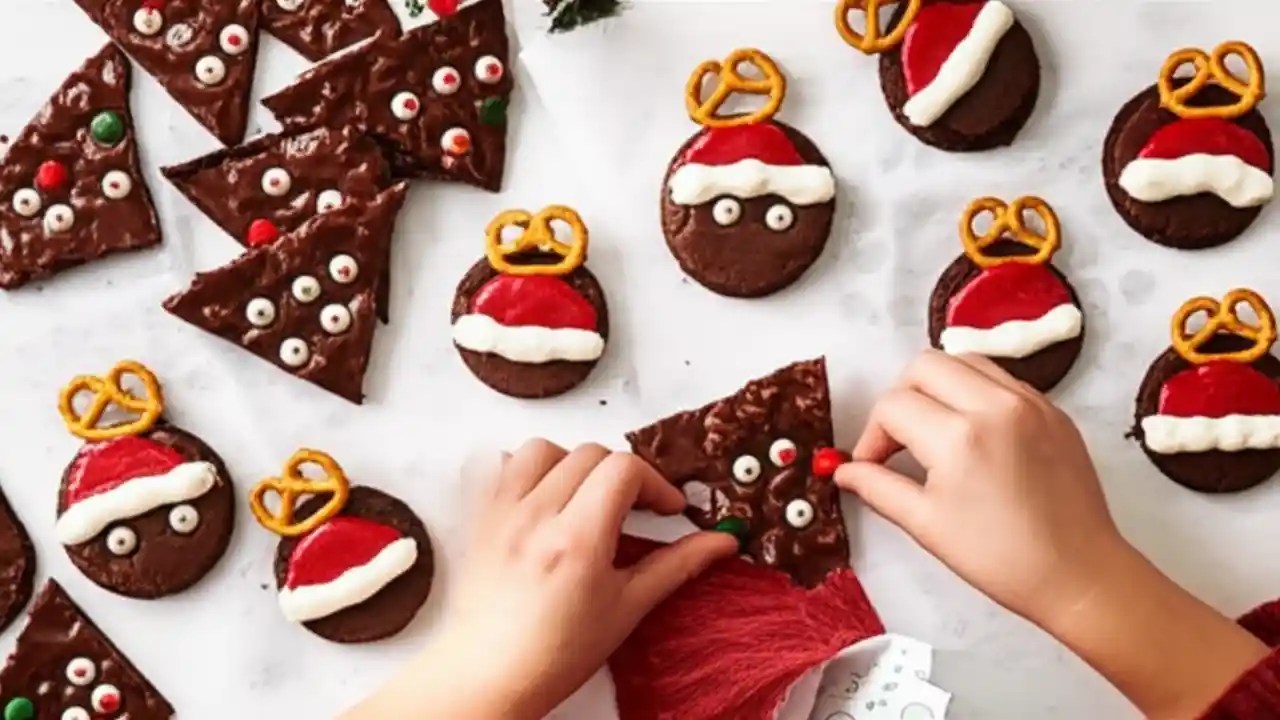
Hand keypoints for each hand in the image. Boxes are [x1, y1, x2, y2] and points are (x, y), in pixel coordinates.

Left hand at [345, 440, 737, 719]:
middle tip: (634, 508)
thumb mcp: (627, 609)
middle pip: (590, 454)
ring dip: (571, 462)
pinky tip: (539, 496)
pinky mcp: (478, 518)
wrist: (490, 677)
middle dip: (622, 475)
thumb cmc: (554, 654)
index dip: (655, 483)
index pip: (624, 469)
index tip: (666, 508)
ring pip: (541, 449)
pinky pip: (494, 464)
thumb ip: (676, 566)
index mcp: (576, 540)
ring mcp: (501, 513)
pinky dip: (520, 468)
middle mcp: (535, 517)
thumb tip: (721, 542)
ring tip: (585, 496)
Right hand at [836, 350, 1267, 717]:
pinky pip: (1000, 379)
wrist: (1081, 575)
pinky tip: (972, 435)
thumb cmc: (1003, 559)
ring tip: (934, 431)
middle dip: (899, 397)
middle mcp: (996, 406)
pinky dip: (974, 394)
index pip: (893, 406)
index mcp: (960, 437)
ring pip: (964, 361)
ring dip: (937, 387)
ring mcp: (1030, 403)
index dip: (871, 436)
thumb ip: (878, 488)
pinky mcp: (1053, 410)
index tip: (872, 465)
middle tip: (898, 439)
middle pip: (924, 365)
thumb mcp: (926, 525)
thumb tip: (842, 470)